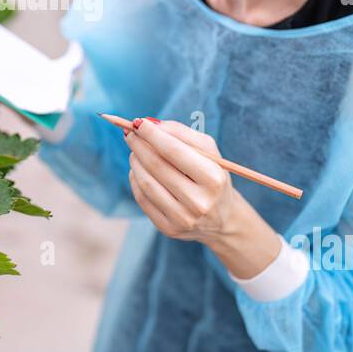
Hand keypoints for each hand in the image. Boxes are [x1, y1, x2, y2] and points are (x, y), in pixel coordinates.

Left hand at [124, 117, 239, 244]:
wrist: (222, 218)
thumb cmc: (213, 175)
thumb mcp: (209, 151)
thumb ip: (181, 133)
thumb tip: (149, 124)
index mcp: (213, 179)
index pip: (173, 151)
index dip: (151, 135)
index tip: (138, 122)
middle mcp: (199, 202)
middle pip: (157, 166)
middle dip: (139, 145)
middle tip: (130, 133)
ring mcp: (183, 218)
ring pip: (146, 183)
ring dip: (135, 161)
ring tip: (135, 151)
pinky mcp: (169, 229)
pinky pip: (142, 199)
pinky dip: (136, 179)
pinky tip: (139, 170)